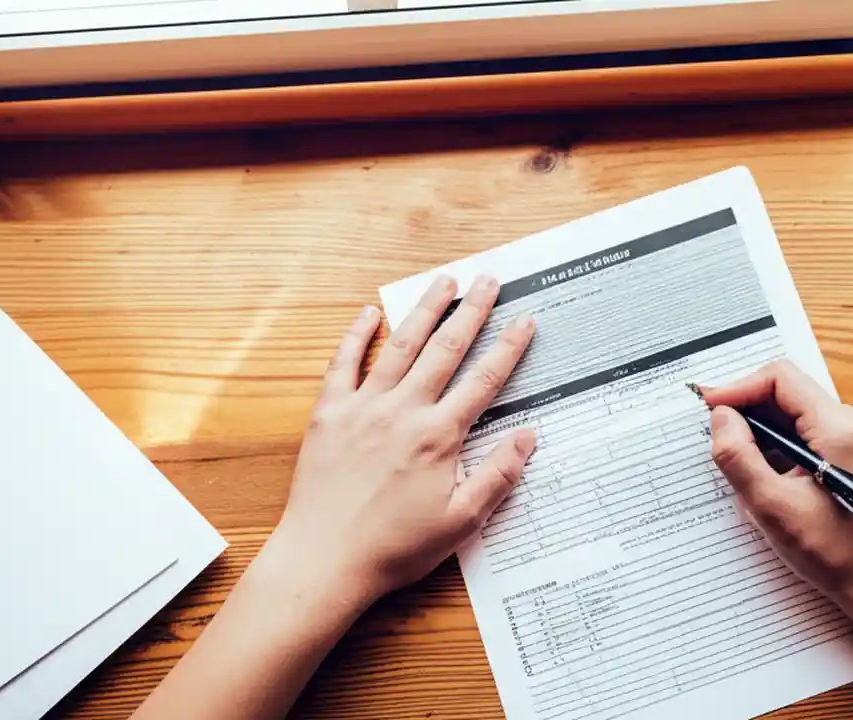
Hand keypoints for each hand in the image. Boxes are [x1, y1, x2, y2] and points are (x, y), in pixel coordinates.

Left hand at [272, 275, 535, 602]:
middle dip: (472, 311)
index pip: (484, 380)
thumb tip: (527, 437)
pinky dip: (357, 335)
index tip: (526, 320)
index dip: (509, 348)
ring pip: (401, 345)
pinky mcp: (329, 414)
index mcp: (439, 436)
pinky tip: (368, 314)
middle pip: (446, 348)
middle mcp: (404, 411)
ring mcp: (363, 407)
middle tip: (489, 280)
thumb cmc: (393, 548)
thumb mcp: (460, 522)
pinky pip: (344, 363)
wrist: (325, 559)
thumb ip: (497, 476)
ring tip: (444, 281)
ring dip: (425, 310)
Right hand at [702, 360, 852, 619]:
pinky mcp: (845, 455)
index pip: (778, 379)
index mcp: (837, 428)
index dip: (737, 388)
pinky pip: (800, 434)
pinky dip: (773, 447)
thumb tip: (720, 418)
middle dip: (744, 410)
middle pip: (783, 392)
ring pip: (789, 414)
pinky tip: (760, 478)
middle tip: (714, 438)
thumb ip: (740, 457)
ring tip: (738, 467)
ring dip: (758, 432)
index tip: (708, 410)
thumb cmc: (836, 553)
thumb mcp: (772, 507)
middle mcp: (848, 423)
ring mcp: (849, 438)